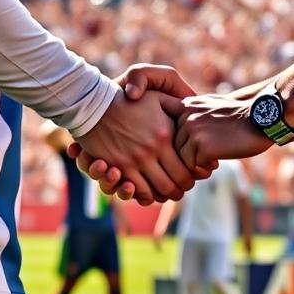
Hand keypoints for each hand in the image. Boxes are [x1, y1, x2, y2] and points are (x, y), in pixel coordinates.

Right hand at [70, 64, 204, 200]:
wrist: (97, 104)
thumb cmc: (131, 100)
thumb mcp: (158, 97)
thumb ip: (178, 107)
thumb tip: (196, 117)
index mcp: (164, 135)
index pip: (185, 169)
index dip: (191, 178)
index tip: (191, 178)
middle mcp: (151, 150)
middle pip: (173, 185)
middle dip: (179, 191)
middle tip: (180, 190)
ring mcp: (134, 160)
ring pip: (156, 191)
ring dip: (162, 195)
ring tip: (165, 192)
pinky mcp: (118, 166)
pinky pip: (136, 190)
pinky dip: (144, 195)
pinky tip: (148, 191)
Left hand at [175, 91, 270, 169]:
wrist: (262, 117)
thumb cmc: (240, 115)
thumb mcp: (211, 106)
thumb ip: (193, 116)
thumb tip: (181, 139)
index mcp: (185, 105)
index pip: (170, 133)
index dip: (182, 144)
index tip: (198, 147)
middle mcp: (185, 115)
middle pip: (174, 147)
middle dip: (189, 157)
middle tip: (206, 160)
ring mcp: (192, 130)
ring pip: (181, 158)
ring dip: (196, 164)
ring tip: (212, 162)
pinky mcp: (201, 145)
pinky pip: (192, 166)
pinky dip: (203, 169)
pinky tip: (217, 164)